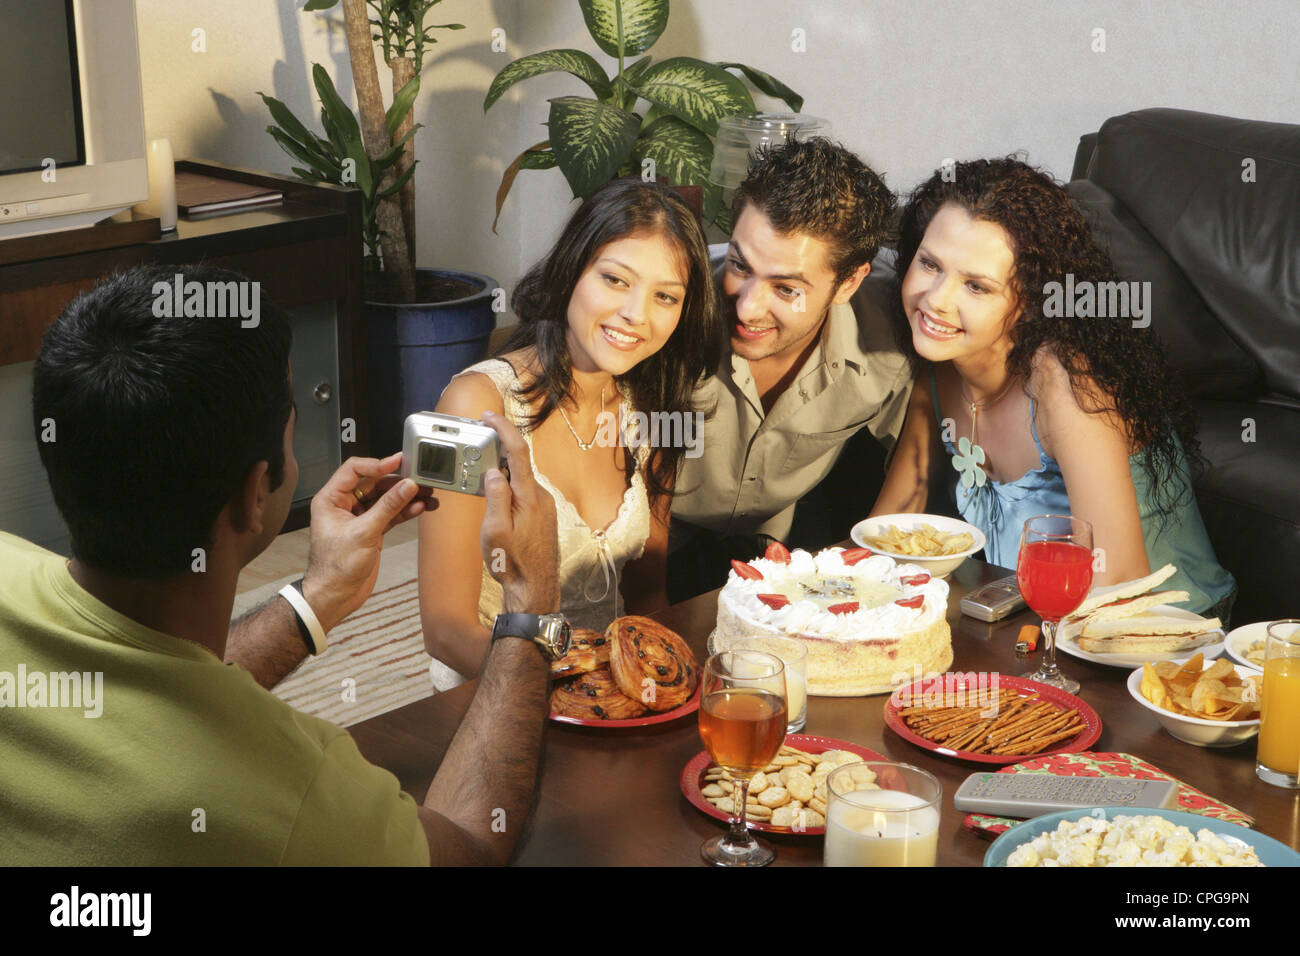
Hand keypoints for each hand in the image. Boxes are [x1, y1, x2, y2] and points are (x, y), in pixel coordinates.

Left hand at [302, 452, 435, 630]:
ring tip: (427, 495)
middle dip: (398, 482)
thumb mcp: (364, 533)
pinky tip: (420, 508)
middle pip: (375, 483)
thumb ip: (388, 507)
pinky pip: (391, 514)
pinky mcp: (372, 530)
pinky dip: (405, 511)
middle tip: (420, 479)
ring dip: (406, 497)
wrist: (335, 596)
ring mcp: (360, 518)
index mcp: (331, 499)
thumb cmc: (335, 567)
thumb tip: (407, 486)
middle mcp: (344, 505)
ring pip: (386, 499)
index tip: (398, 461)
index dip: (377, 464)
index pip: (354, 470)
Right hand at [479, 410, 559, 613]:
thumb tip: (493, 471)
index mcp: (528, 497)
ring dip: (501, 474)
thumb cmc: (512, 563)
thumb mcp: (495, 531)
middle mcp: (540, 497)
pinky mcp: (542, 516)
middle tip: (476, 446)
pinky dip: (508, 490)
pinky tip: (494, 501)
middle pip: (517, 464)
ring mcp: (544, 506)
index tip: (488, 416)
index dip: (503, 429)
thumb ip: (495, 498)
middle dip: (497, 452)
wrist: (535, 589)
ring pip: (519, 480)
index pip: (517, 452)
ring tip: (479, 479)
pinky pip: (523, 494)